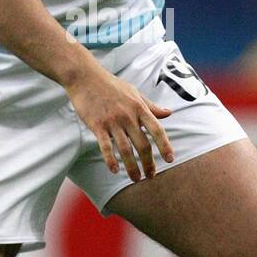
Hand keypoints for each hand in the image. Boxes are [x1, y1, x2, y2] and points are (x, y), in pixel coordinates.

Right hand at [64, 64, 174, 180]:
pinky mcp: (97, 125)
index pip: (157, 129)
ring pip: (125, 149)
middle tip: (150, 176)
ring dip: (131, 167)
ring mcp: (112, 121)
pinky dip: (110, 160)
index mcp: (139, 108)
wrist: (86, 77)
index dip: (165, 145)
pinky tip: (114, 170)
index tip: (170, 159)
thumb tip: (168, 113)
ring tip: (135, 178)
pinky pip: (105, 146)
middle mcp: (128, 116)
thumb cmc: (111, 85)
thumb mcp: (134, 92)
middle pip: (142, 144)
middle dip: (148, 163)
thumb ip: (151, 106)